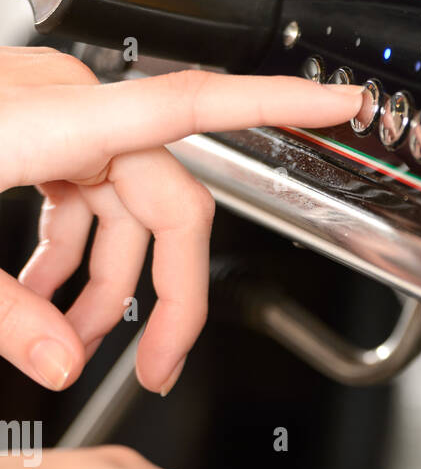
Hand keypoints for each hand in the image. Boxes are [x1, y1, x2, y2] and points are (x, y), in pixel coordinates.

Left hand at [0, 47, 361, 392]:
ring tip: (73, 339)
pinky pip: (89, 192)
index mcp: (60, 119)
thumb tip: (64, 364)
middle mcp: (70, 107)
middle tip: (155, 365)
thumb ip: (9, 314)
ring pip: (128, 209)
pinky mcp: (36, 125)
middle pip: (169, 204)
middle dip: (166, 295)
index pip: (194, 104)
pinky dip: (78, 249)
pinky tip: (46, 291)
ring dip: (110, 284)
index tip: (340, 103)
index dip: (280, 104)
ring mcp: (55, 113)